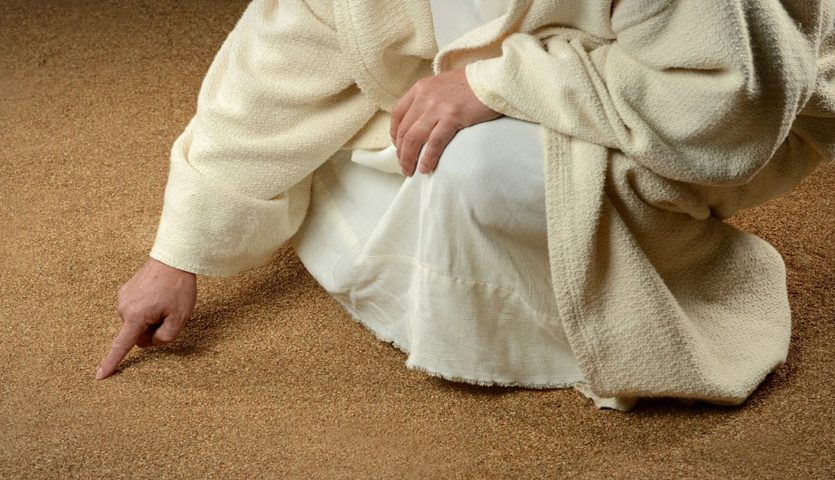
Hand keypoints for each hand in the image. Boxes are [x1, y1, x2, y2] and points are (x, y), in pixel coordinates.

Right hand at [95, 257, 196, 379]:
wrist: (173, 258)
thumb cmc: (178, 288)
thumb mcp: (180, 318)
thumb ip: (165, 338)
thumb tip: (149, 341)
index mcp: (135, 316)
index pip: (121, 346)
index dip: (111, 363)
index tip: (100, 377)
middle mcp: (123, 308)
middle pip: (138, 334)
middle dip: (153, 329)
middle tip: (169, 310)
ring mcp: (123, 298)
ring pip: (138, 322)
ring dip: (152, 317)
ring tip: (165, 299)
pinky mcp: (126, 291)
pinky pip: (137, 310)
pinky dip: (148, 308)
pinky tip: (159, 294)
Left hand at [390, 67, 501, 175]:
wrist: (495, 80)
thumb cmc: (474, 84)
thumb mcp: (444, 84)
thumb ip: (431, 98)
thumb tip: (424, 119)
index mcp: (421, 87)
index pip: (397, 114)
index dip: (394, 134)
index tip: (398, 147)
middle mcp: (425, 96)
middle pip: (404, 130)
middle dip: (401, 152)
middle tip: (404, 166)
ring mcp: (438, 106)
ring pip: (414, 138)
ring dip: (409, 158)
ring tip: (411, 171)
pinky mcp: (452, 117)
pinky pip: (434, 142)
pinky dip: (428, 158)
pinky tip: (426, 168)